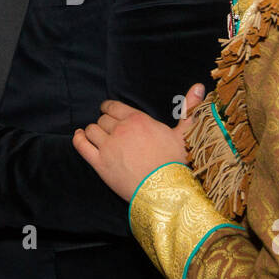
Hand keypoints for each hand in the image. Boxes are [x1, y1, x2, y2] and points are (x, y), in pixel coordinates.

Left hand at [72, 83, 205, 201]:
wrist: (165, 191)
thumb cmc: (176, 162)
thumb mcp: (184, 133)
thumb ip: (189, 108)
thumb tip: (200, 86)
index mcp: (137, 119)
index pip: (114, 107)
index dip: (109, 108)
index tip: (108, 110)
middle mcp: (120, 130)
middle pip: (103, 120)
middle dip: (104, 123)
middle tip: (109, 130)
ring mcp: (108, 147)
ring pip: (91, 130)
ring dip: (92, 132)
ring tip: (97, 136)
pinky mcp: (100, 164)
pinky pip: (81, 146)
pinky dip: (77, 139)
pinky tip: (78, 136)